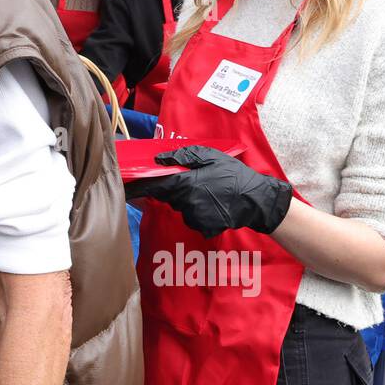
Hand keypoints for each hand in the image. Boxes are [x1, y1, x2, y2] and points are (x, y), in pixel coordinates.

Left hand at [123, 145, 292, 238]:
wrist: (258, 201)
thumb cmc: (234, 175)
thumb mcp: (210, 156)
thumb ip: (183, 156)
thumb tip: (159, 160)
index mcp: (185, 185)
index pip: (154, 187)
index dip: (138, 188)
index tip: (126, 188)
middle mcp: (186, 204)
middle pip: (168, 197)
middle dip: (171, 188)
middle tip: (191, 180)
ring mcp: (195, 218)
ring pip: (181, 207)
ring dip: (186, 199)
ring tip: (208, 190)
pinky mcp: (204, 228)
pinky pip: (193, 218)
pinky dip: (198, 210)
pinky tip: (213, 203)